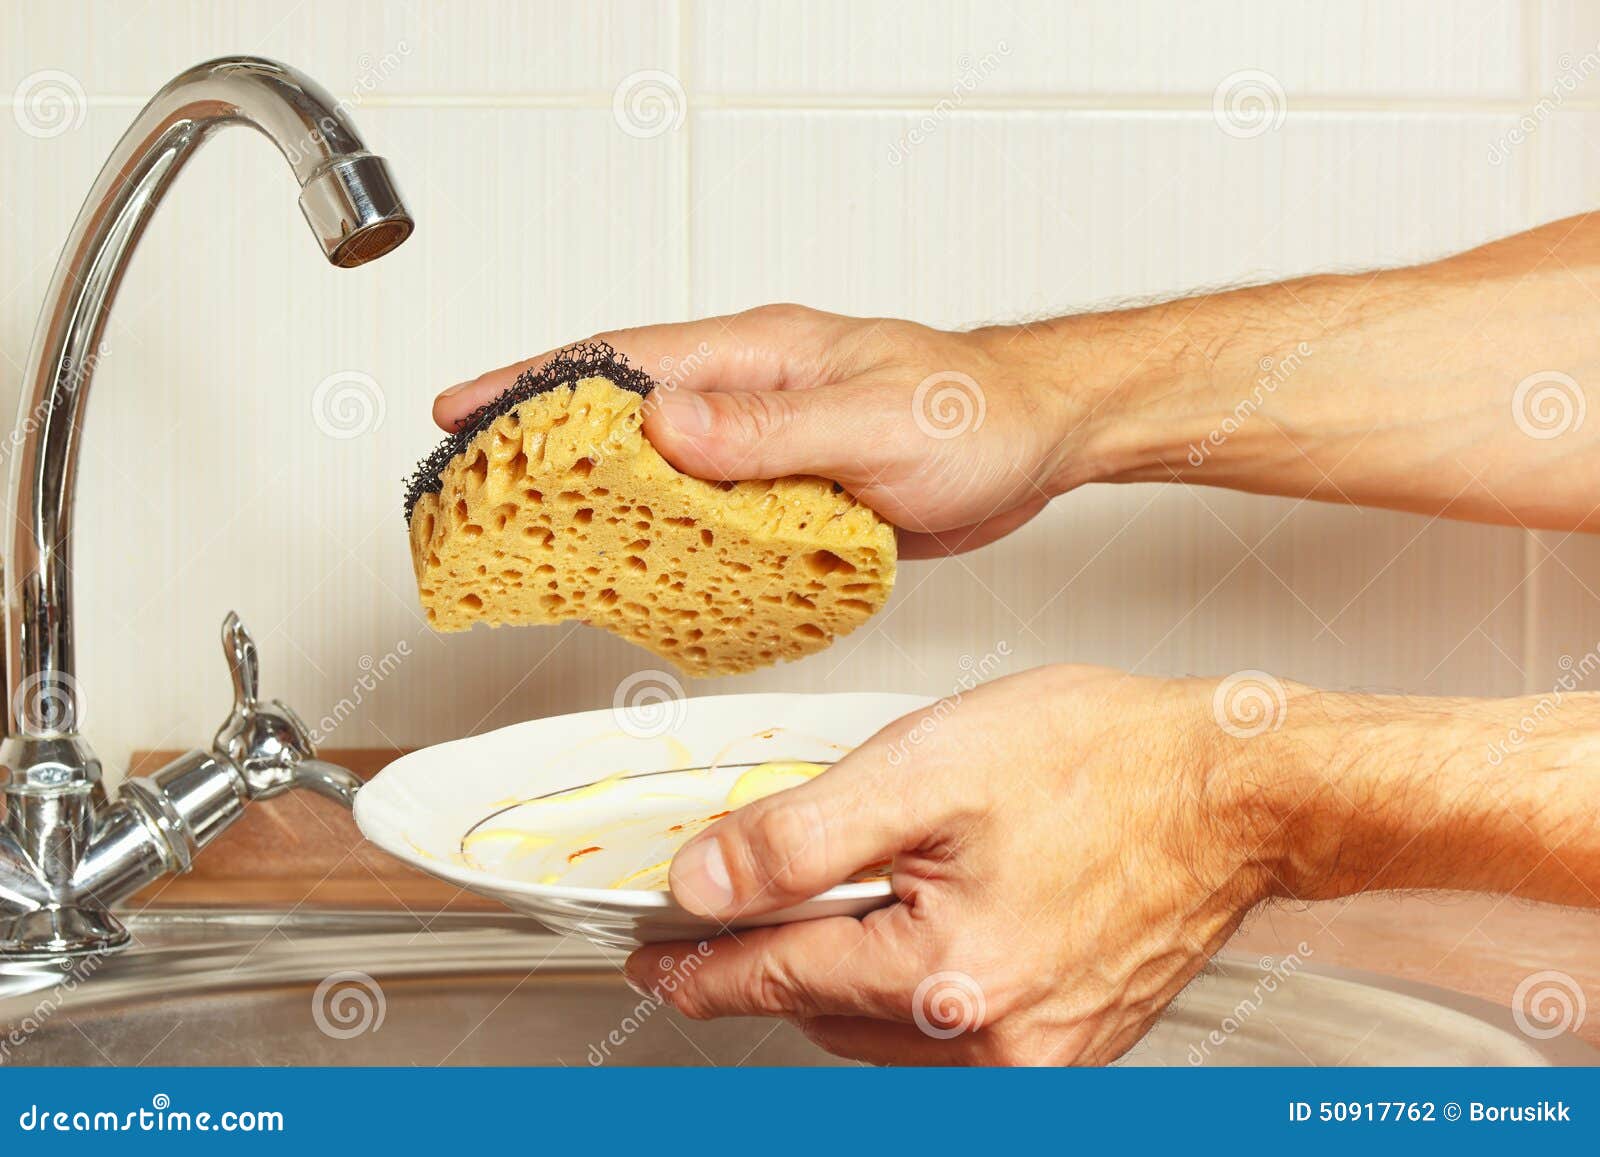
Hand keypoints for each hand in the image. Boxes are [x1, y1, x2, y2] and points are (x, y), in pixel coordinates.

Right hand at [432, 305, 1104, 557]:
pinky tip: (639, 575)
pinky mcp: (790, 494)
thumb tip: (668, 427)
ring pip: (660, 474)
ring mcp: (768, 446)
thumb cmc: (977, 412)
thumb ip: (774, 428)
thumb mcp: (876, 421)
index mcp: (761, 355)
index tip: (465, 411)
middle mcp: (754, 396)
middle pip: (624, 419)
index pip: (625, 362)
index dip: (536, 385)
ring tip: (532, 543)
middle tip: (474, 490)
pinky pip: (710, 518)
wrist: (1039, 442)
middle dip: (543, 447)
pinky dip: (666, 543)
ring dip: (598, 504)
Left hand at [622, 665, 1284, 1064]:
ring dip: (839, 974)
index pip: (773, 981)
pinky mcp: (1066, 1044)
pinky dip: (906, 986)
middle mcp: (993, 1044)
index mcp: (946, 981)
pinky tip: (916, 923)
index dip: (697, 965)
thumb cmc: (1109, 762)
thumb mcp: (924, 767)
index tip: (652, 959)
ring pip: (881, 1030)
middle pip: (824, 1012)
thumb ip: (798, 836)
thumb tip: (703, 882)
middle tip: (735, 906)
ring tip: (838, 900)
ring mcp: (1036, 1054)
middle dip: (771, 959)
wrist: (1236, 789)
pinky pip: (943, 1032)